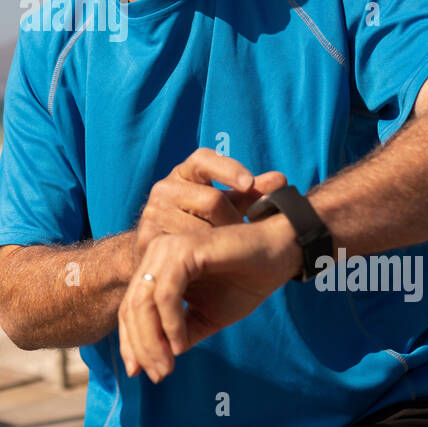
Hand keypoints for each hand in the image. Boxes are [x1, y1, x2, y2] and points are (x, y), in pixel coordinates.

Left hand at [118, 219, 302, 382]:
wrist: (278, 254)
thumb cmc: (244, 281)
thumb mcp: (207, 316)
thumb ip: (182, 334)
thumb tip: (158, 362)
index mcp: (157, 268)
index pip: (131, 308)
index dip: (132, 343)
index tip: (139, 373)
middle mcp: (156, 255)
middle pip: (132, 307)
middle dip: (141, 347)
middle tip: (158, 375)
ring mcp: (168, 250)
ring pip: (144, 302)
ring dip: (152, 340)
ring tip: (167, 366)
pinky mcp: (185, 250)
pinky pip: (167, 294)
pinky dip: (170, 323)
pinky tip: (180, 344)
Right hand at [132, 148, 286, 269]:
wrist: (160, 257)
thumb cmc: (201, 224)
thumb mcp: (226, 207)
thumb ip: (251, 195)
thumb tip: (281, 180)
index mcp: (185, 173)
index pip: (205, 160)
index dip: (228, 169)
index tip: (249, 183)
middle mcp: (165, 188)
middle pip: (212, 200)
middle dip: (233, 221)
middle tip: (241, 239)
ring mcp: (152, 213)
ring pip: (199, 228)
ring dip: (217, 244)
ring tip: (221, 255)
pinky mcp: (146, 238)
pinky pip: (182, 250)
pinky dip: (199, 259)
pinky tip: (207, 266)